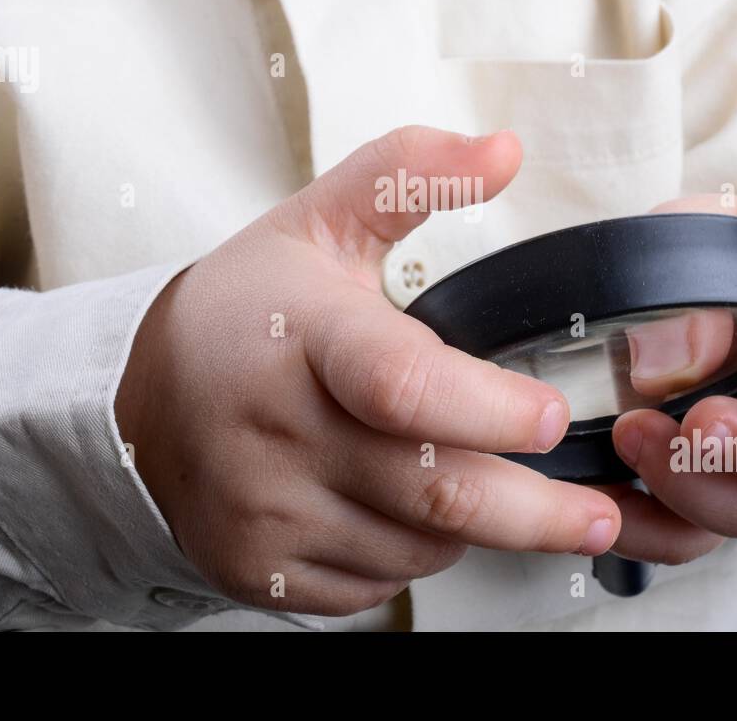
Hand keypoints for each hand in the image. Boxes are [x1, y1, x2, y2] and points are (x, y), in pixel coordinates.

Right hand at [115, 127, 621, 615]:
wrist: (138, 407)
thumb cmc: (243, 313)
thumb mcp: (316, 222)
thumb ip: (407, 173)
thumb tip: (506, 152)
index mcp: (300, 335)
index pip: (400, 384)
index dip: (489, 409)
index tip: (554, 417)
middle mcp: (277, 432)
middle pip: (434, 493)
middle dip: (535, 513)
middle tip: (597, 514)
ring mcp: (264, 512)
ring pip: (419, 547)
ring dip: (468, 525)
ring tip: (470, 478)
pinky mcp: (261, 569)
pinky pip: (376, 584)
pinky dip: (414, 557)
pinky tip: (401, 509)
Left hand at [605, 194, 736, 563]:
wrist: (666, 289)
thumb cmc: (706, 249)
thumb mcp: (702, 231)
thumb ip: (698, 269)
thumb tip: (671, 362)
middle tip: (700, 425)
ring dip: (704, 490)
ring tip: (634, 435)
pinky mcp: (718, 496)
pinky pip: (702, 540)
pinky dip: (655, 531)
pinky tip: (612, 499)